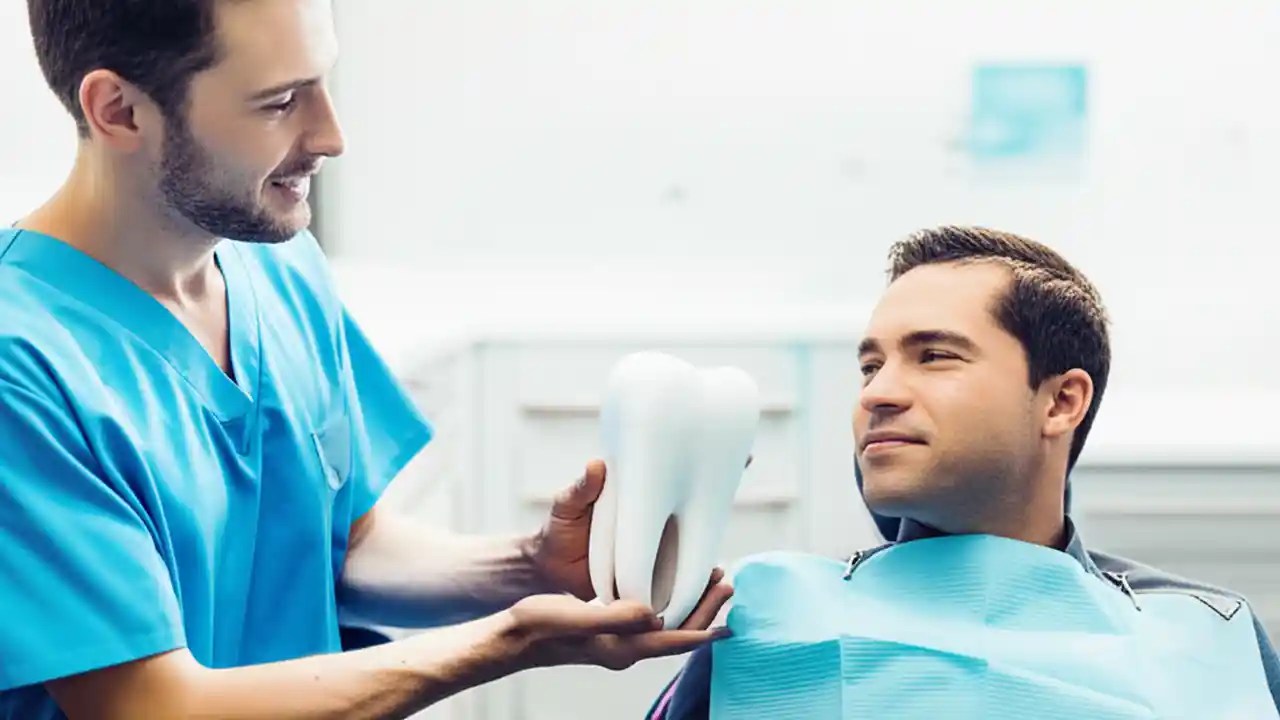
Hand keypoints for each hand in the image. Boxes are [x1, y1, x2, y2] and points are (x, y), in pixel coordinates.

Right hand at [499, 568, 733, 671]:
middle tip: (726, 583)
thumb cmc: (539, 625)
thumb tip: (654, 615)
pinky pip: (650, 620)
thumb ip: (615, 617)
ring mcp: (619, 641)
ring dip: (689, 605)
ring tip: (708, 582)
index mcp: (623, 648)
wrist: (514, 636)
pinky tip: (670, 590)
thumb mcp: (575, 616)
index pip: (674, 642)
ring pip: (666, 626)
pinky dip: (668, 604)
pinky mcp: (610, 630)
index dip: (704, 629)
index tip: (730, 619)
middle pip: (677, 634)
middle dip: (705, 611)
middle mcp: (626, 648)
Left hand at [529, 456, 752, 600]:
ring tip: (723, 562)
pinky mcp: (652, 576)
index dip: (708, 461)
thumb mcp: (565, 507)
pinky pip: (680, 576)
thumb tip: (596, 465)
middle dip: (722, 489)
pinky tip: (714, 582)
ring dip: (713, 545)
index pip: (675, 475)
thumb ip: (579, 490)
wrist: (550, 573)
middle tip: (745, 478)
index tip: (740, 450)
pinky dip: (698, 580)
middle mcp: (653, 519)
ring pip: (695, 542)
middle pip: (694, 504)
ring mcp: (655, 546)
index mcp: (637, 497)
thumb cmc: (557, 531)